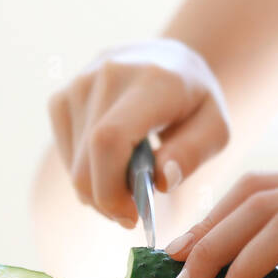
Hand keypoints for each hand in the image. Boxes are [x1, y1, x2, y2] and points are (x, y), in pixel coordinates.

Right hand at [47, 39, 229, 226]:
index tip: (131, 216)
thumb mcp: (216, 128)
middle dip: (106, 200)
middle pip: (88, 159)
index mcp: (153, 81)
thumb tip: (159, 181)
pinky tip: (112, 165)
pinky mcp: (62, 97)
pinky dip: (85, 172)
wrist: (168, 61)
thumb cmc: (195, 102)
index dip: (111, 188)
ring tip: (128, 183)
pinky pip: (65, 153)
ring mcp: (79, 84)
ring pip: (74, 162)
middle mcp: (109, 75)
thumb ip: (193, 153)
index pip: (110, 139)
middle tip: (131, 213)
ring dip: (97, 189)